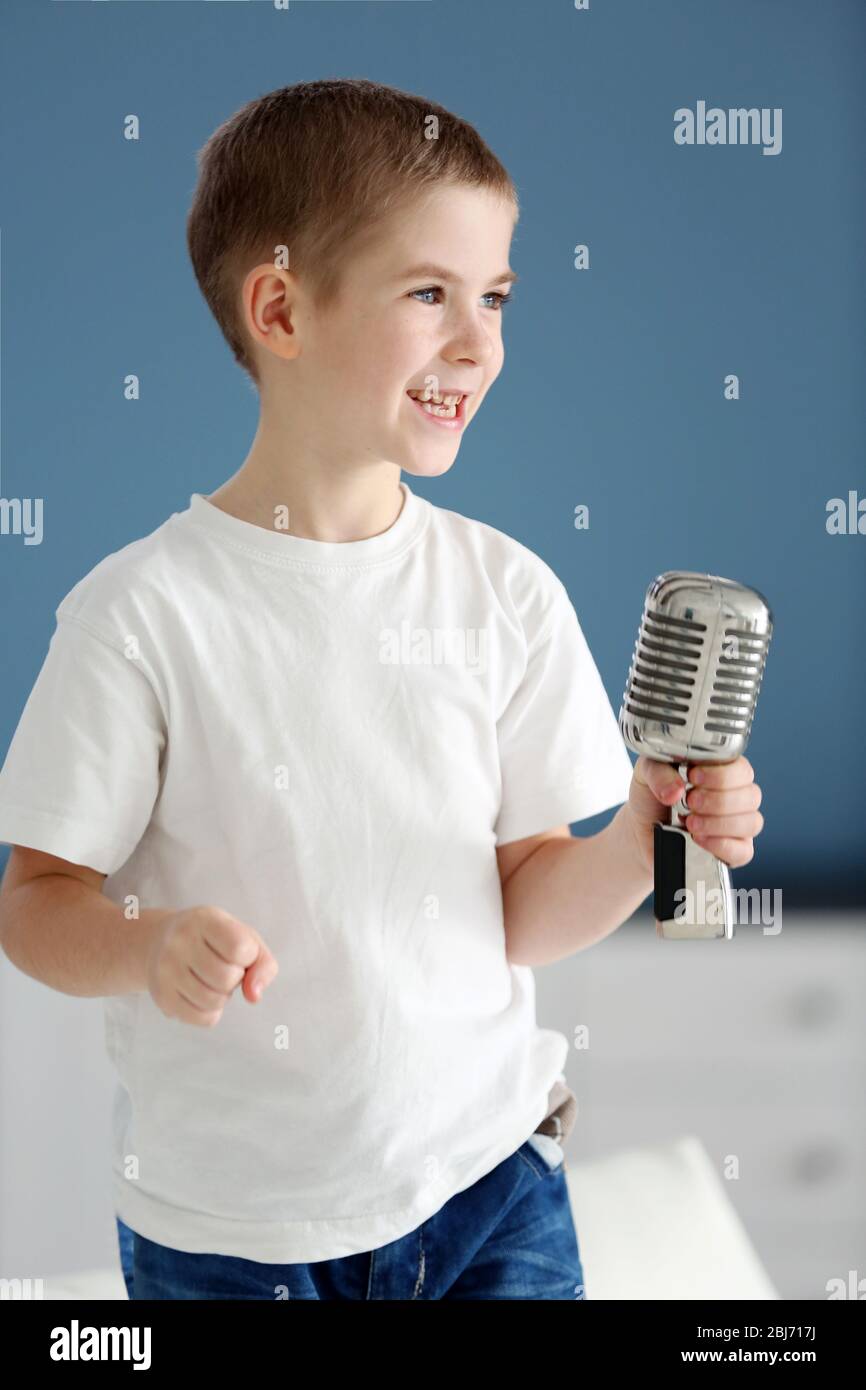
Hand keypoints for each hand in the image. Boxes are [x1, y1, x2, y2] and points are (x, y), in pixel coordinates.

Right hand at [146, 906, 278, 1026]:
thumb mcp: (244, 937)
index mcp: (204, 919)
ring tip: (211, 979)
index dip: (248, 956)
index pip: (240, 949)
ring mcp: (166, 970)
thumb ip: (263, 964)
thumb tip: (254, 996)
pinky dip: (211, 1012)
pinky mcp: (162, 996)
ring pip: (215, 1002)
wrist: (160, 941)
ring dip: (223, 996)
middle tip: (223, 967)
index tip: (238, 950)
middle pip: (227, 979)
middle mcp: (179, 941)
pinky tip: (202, 994)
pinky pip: (203, 1018)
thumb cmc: (213, 940)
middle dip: (235, 978)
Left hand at [625, 754, 763, 874]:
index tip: (694, 777)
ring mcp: (736, 825)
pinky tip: (699, 839)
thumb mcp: (647, 774)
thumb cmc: (651, 797)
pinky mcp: (732, 851)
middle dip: (718, 800)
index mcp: (720, 771)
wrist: (640, 830)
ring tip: (690, 823)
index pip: (741, 769)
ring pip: (751, 823)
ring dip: (719, 823)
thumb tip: (677, 790)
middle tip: (690, 802)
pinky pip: (744, 851)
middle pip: (751, 796)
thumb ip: (659, 773)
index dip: (721, 775)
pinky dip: (722, 845)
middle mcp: (734, 796)